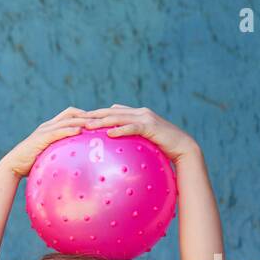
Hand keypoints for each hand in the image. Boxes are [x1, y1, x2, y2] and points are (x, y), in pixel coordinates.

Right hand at [0, 106, 97, 178]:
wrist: (13, 165)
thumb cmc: (29, 165)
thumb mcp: (48, 157)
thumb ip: (59, 155)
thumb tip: (73, 164)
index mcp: (50, 128)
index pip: (70, 115)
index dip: (84, 115)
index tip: (98, 119)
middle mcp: (48, 125)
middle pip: (71, 113)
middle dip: (87, 114)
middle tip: (103, 117)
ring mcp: (44, 130)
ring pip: (67, 120)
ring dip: (82, 120)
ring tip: (96, 122)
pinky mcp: (41, 138)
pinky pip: (58, 131)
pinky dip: (69, 129)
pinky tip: (79, 131)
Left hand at [81, 104, 198, 162]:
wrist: (182, 147)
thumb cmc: (162, 147)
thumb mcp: (142, 141)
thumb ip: (130, 137)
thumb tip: (114, 141)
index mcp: (135, 115)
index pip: (111, 112)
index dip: (95, 114)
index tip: (79, 120)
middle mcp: (139, 113)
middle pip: (111, 112)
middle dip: (94, 115)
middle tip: (76, 120)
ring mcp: (146, 118)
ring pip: (119, 117)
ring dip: (102, 121)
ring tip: (88, 126)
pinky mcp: (151, 126)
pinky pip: (133, 127)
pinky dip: (121, 129)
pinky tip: (109, 134)